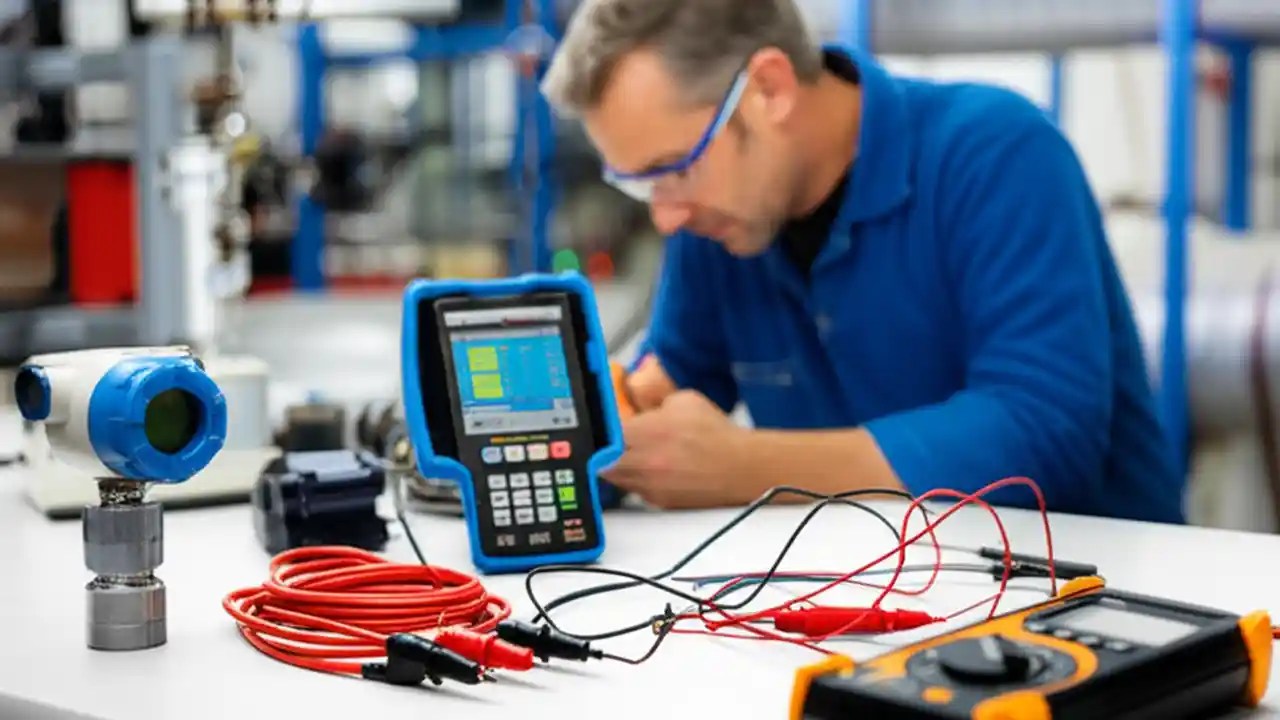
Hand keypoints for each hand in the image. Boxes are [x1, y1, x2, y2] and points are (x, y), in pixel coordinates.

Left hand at [601, 390, 750, 508]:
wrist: (740, 467)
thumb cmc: (714, 433)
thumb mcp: (682, 400)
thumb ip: (652, 400)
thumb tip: (633, 399)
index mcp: (646, 433)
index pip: (602, 433)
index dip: (598, 428)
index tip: (599, 424)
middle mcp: (643, 463)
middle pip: (600, 460)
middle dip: (601, 449)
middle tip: (608, 441)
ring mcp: (649, 485)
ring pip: (615, 477)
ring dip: (615, 465)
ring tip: (629, 452)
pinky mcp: (658, 501)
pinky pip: (634, 489)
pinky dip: (635, 478)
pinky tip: (651, 467)